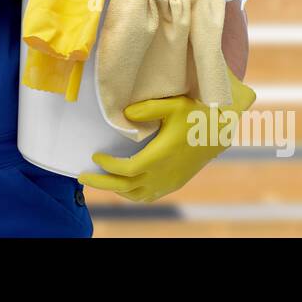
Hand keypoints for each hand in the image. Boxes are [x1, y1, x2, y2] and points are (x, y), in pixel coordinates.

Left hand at [78, 67, 255, 201]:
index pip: (127, 168)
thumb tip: (125, 114)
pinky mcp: (175, 183)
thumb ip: (148, 108)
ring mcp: (170, 181)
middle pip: (126, 186)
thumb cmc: (195, 114)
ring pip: (137, 195)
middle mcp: (164, 173)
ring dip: (116, 189)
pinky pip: (148, 196)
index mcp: (161, 155)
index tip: (96, 155)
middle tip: (81, 177)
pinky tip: (123, 186)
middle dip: (101, 183)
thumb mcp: (173, 104)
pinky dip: (132, 194)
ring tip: (100, 179)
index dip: (108, 165)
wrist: (220, 131)